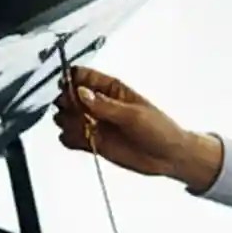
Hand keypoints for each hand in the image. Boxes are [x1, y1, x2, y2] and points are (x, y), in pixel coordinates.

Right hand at [52, 66, 222, 190]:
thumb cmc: (160, 130)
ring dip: (67, 122)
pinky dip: (69, 139)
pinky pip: (68, 138)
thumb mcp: (134, 115)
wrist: (168, 157)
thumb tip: (80, 92)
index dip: (71, 80)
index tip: (70, 89)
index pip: (81, 75)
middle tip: (79, 112)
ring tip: (85, 128)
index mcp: (111, 89)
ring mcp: (94, 123)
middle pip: (67, 96)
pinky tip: (83, 140)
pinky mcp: (92, 142)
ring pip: (63, 117)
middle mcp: (99, 104)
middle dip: (66, 102)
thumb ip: (105, 105)